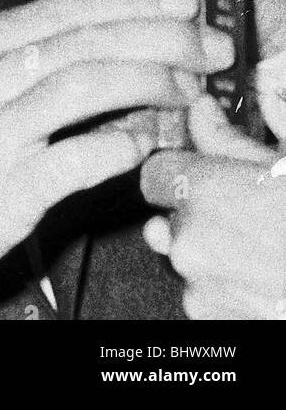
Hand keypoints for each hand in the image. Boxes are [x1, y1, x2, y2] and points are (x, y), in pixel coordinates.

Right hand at [0, 0, 233, 318]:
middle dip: (154, 35)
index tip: (174, 0)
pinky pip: (78, 159)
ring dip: (148, 83)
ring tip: (186, 90)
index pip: (54, 11)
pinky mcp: (1, 194)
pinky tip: (142, 145)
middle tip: (204, 42)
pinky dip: (120, 146)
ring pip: (84, 86)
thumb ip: (2, 72)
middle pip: (79, 40)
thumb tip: (84, 60)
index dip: (124, 2)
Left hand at [142, 94, 285, 319]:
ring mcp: (200, 287)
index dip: (182, 164)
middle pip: (171, 212)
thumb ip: (251, 122)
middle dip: (199, 206)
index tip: (204, 163)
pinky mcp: (213, 321)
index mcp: (204, 193)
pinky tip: (264, 270)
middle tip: (246, 203)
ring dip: (211, 245)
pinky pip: (204, 289)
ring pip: (187, 252)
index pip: (156, 169)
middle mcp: (189, 242)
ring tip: (261, 239)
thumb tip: (227, 98)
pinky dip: (225, 279)